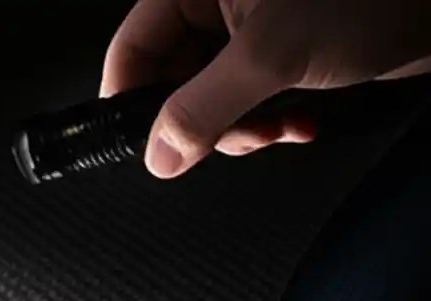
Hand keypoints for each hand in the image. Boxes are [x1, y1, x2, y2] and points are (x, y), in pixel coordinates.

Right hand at [101, 0, 430, 178]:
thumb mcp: (271, 57)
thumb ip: (203, 110)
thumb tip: (158, 155)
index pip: (132, 49)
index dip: (131, 103)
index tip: (146, 148)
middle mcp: (218, 5)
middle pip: (169, 80)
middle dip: (200, 122)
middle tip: (230, 138)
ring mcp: (250, 30)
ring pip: (209, 100)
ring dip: (241, 130)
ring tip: (276, 130)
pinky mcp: (283, 55)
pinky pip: (248, 103)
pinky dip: (269, 123)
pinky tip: (300, 123)